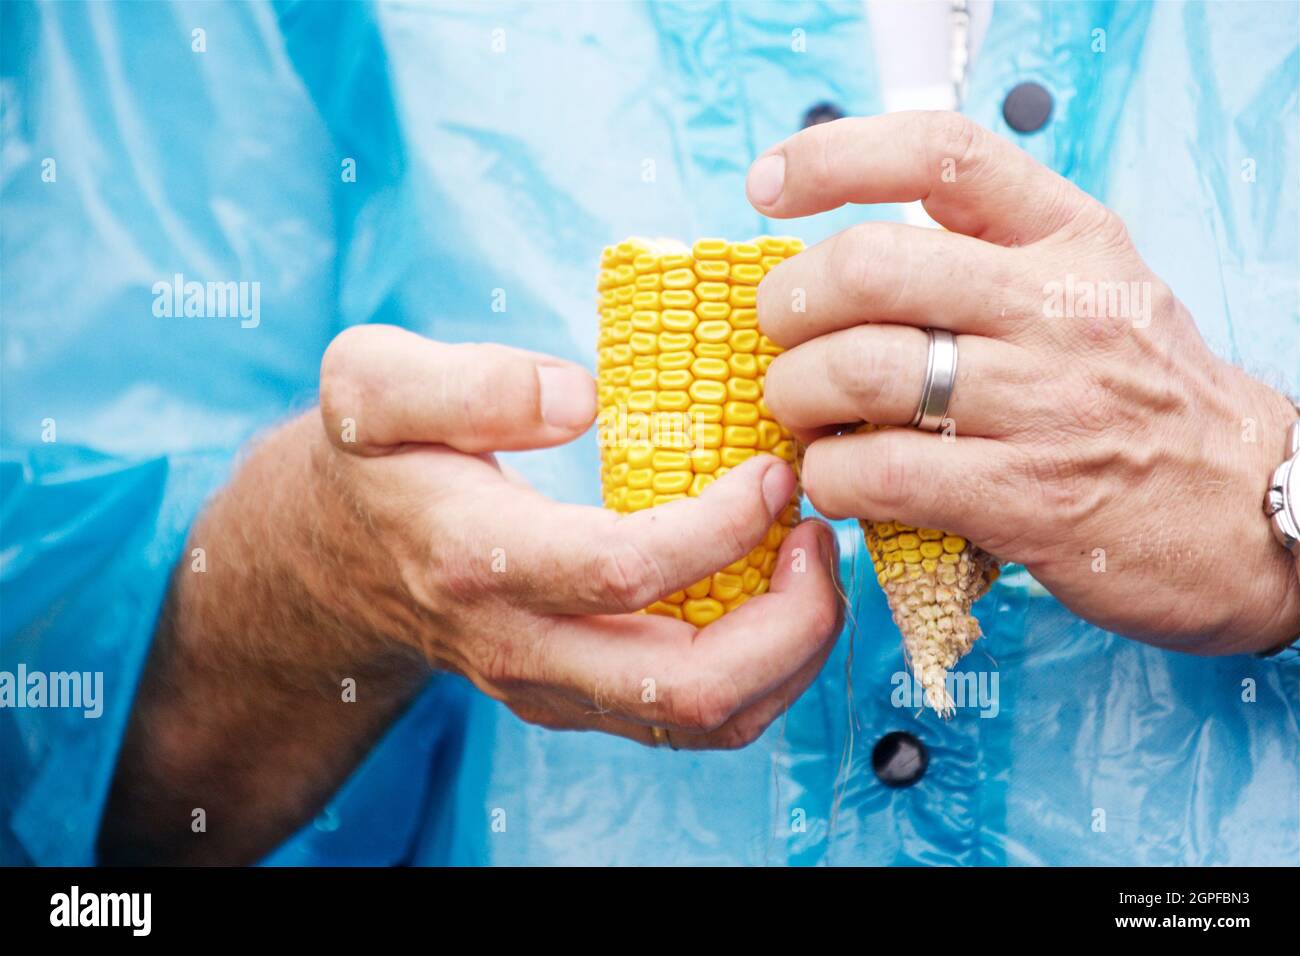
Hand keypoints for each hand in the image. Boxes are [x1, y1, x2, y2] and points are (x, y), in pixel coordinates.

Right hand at [315, 325, 842, 746]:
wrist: (338, 563)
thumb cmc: (374, 462)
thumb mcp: (372, 385)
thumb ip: (465, 381)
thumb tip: (581, 399)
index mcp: (477, 560)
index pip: (622, 571)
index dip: (718, 526)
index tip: (767, 471)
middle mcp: (522, 647)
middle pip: (688, 689)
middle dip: (792, 622)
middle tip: (816, 534)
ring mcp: (555, 688)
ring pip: (707, 722)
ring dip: (791, 653)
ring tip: (809, 562)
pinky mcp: (581, 701)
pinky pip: (696, 718)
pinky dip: (765, 667)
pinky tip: (775, 593)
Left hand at [746, 111, 1299, 654]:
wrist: (1249, 514)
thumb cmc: (1146, 402)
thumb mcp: (1096, 295)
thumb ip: (992, 263)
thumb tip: (848, 263)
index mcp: (1071, 240)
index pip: (941, 156)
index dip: (835, 156)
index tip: (770, 183)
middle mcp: (1058, 307)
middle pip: (870, 266)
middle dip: (790, 303)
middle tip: (780, 336)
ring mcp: (1044, 404)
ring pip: (861, 371)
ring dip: (795, 395)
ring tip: (799, 416)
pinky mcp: (1025, 498)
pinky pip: (880, 471)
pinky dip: (830, 476)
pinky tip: (835, 479)